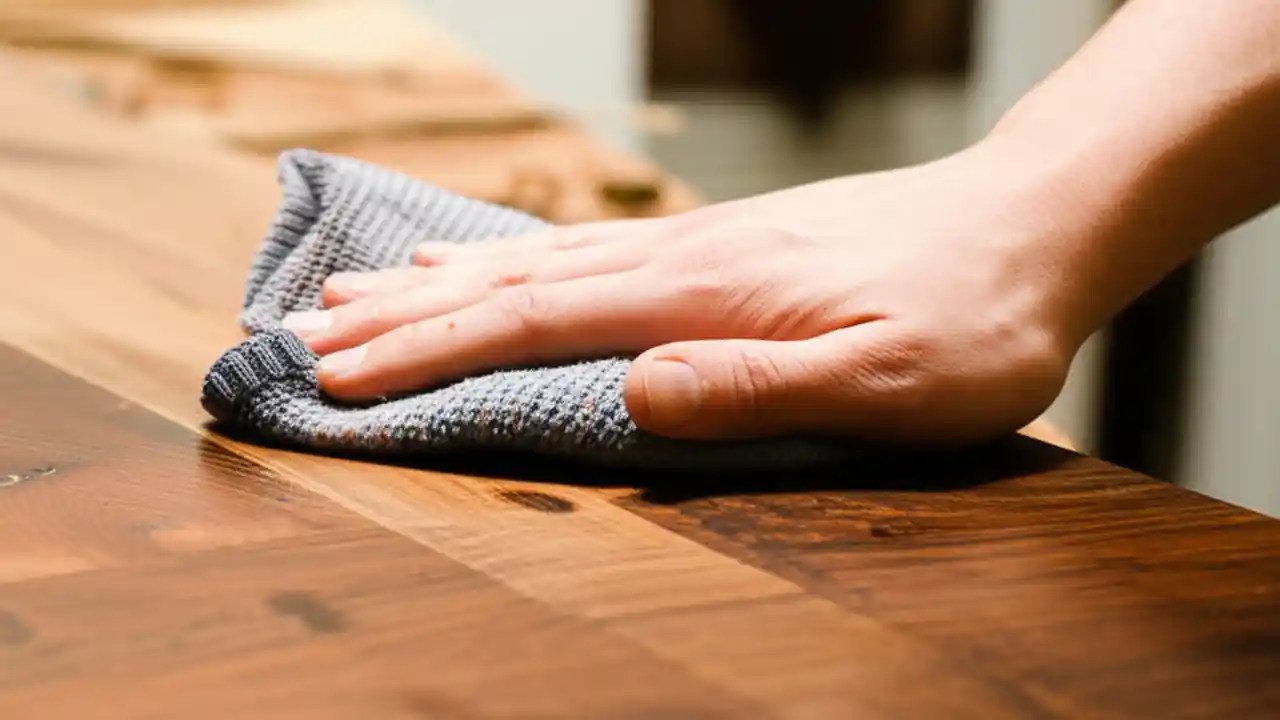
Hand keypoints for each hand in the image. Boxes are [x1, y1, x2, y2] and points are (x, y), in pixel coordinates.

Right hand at [283, 142, 1096, 443]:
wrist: (1030, 226)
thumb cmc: (972, 318)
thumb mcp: (888, 381)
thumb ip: (756, 389)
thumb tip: (631, 395)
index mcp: (705, 297)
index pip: (537, 325)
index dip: (432, 354)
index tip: (343, 378)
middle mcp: (679, 259)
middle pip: (512, 286)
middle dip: (403, 320)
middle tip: (306, 339)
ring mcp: (693, 244)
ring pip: (537, 260)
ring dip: (438, 284)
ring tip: (354, 292)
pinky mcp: (715, 245)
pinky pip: (585, 250)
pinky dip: (511, 259)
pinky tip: (483, 263)